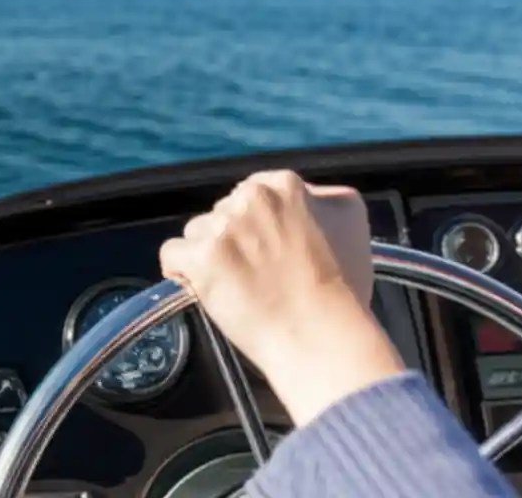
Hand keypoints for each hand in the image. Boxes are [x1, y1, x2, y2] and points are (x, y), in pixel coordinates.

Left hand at [159, 170, 404, 425]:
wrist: (320, 337)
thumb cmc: (341, 289)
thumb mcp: (350, 219)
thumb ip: (322, 196)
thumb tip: (305, 194)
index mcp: (284, 185)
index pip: (250, 194)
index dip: (256, 226)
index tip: (267, 250)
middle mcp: (251, 199)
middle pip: (222, 213)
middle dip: (234, 240)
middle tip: (258, 273)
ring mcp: (223, 227)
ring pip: (197, 232)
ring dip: (210, 256)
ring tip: (238, 286)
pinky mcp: (201, 257)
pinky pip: (172, 255)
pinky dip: (181, 273)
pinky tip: (205, 289)